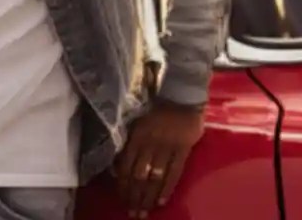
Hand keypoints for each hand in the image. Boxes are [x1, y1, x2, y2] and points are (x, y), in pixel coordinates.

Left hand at [114, 99, 204, 217]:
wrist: (182, 95)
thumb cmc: (157, 107)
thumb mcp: (137, 121)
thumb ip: (131, 141)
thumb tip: (118, 165)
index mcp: (137, 137)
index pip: (126, 167)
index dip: (123, 186)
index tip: (122, 199)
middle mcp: (149, 144)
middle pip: (139, 176)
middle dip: (134, 196)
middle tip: (132, 213)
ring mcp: (167, 147)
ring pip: (155, 177)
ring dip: (148, 197)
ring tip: (144, 212)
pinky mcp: (183, 150)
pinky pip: (174, 173)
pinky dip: (167, 188)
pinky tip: (162, 201)